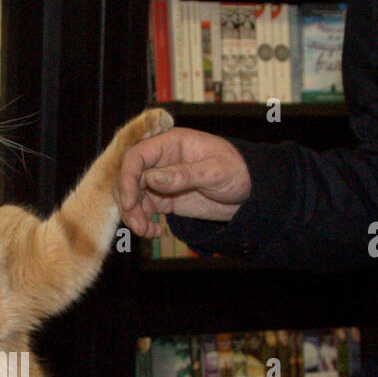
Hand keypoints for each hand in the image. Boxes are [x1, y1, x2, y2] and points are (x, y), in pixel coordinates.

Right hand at [116, 125, 252, 237]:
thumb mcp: (214, 172)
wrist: (250, 192)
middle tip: (137, 224)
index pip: (137, 156)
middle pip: (129, 178)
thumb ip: (182, 175)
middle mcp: (160, 160)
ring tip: (146, 232)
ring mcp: (161, 180)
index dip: (127, 178)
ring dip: (134, 216)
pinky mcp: (164, 199)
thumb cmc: (237, 171)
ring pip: (133, 196)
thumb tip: (151, 178)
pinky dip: (143, 223)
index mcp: (171, 143)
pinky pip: (144, 210)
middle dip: (128, 202)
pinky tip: (154, 232)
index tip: (129, 202)